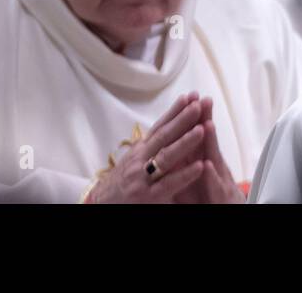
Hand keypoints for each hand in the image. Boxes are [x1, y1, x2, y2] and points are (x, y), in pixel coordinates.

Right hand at [87, 93, 207, 203]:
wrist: (99, 205)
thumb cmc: (121, 182)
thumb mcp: (134, 160)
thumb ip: (152, 146)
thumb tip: (171, 124)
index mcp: (140, 149)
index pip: (160, 126)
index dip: (175, 111)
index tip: (190, 96)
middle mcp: (140, 159)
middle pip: (163, 136)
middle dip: (182, 119)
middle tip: (198, 105)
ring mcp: (142, 177)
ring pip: (166, 157)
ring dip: (185, 142)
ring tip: (202, 130)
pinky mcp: (147, 196)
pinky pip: (168, 184)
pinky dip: (184, 175)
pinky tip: (199, 166)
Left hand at [177, 97, 243, 203]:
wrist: (224, 211)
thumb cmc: (204, 196)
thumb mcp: (190, 177)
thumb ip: (182, 162)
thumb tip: (167, 144)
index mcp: (203, 161)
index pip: (198, 136)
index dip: (193, 119)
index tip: (188, 98)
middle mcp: (212, 168)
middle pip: (208, 141)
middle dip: (205, 120)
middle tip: (203, 100)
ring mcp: (220, 182)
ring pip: (214, 161)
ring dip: (211, 142)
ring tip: (207, 124)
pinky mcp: (222, 198)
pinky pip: (215, 187)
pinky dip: (211, 176)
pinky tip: (206, 165)